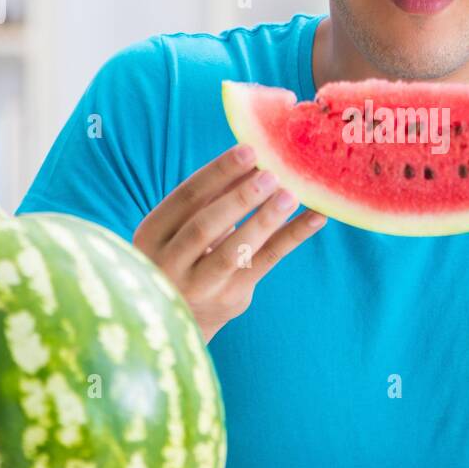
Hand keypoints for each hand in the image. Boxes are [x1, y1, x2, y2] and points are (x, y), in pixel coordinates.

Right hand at [132, 143, 326, 342]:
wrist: (180, 317)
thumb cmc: (187, 254)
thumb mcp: (183, 227)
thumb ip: (212, 198)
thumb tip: (255, 158)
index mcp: (152, 234)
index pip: (186, 197)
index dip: (218, 172)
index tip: (249, 150)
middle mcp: (169, 263)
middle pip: (205, 226)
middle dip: (240, 198)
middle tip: (271, 174)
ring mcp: (200, 286)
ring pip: (235, 252)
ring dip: (265, 220)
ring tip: (291, 195)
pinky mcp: (231, 298)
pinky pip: (265, 263)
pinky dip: (292, 237)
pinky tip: (315, 218)